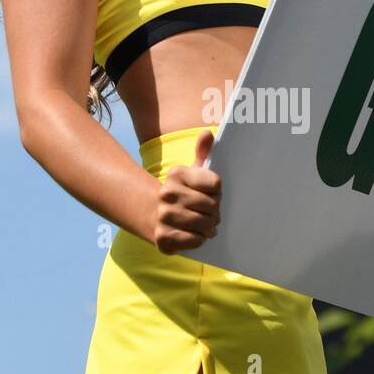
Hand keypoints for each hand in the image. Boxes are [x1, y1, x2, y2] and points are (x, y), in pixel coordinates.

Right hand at [152, 129, 221, 253]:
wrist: (155, 215)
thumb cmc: (183, 193)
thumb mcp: (192, 172)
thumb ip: (202, 153)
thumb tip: (207, 133)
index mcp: (176, 174)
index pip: (216, 184)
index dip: (218, 192)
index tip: (211, 194)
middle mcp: (167, 193)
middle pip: (213, 206)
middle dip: (215, 212)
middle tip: (209, 213)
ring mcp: (163, 216)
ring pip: (205, 224)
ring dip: (208, 227)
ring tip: (203, 224)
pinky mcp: (163, 238)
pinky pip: (195, 241)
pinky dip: (199, 240)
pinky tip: (192, 234)